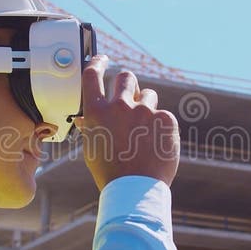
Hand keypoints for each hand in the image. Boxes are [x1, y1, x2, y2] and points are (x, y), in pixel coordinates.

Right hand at [72, 55, 179, 190]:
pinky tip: (156, 144)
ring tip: (144, 132)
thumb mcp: (92, 148)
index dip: (97, 63)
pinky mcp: (165, 119)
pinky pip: (163, 115)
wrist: (135, 189)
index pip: (92, 75)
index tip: (102, 59)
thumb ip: (91, 127)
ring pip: (148, 95)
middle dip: (128, 84)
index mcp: (97, 112)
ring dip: (146, 107)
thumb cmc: (110, 172)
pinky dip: (160, 126)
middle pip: (126, 77)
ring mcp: (144, 112)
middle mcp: (119, 106)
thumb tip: (85, 118)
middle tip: (130, 97)